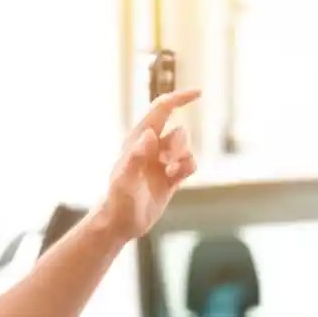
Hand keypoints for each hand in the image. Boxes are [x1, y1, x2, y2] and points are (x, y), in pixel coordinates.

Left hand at [97, 88, 202, 242]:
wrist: (120, 223)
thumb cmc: (118, 201)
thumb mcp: (124, 180)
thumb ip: (135, 157)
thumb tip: (150, 134)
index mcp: (138, 140)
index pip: (162, 109)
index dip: (179, 98)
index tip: (199, 93)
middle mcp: (151, 147)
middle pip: (179, 132)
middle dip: (179, 145)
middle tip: (168, 164)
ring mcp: (161, 162)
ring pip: (186, 148)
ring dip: (184, 159)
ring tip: (170, 175)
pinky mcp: (170, 177)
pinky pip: (189, 164)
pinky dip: (187, 169)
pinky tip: (175, 180)